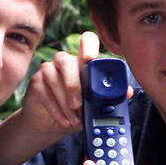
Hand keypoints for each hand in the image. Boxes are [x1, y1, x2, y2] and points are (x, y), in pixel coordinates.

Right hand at [19, 31, 132, 147]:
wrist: (53, 123)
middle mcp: (65, 61)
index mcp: (83, 62)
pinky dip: (56, 110)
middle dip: (73, 85)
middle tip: (79, 105)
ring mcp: (48, 69)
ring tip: (74, 119)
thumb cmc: (77, 110)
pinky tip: (65, 120)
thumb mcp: (97, 105)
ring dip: (65, 103)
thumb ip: (111, 97)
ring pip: (54, 79)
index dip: (88, 46)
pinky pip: (44, 93)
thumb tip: (128, 92)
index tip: (89, 60)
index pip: (86, 41)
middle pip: (66, 62)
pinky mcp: (36, 82)